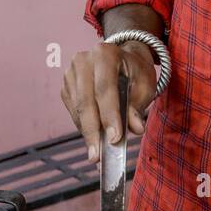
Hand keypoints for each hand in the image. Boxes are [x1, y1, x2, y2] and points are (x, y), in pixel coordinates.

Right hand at [61, 41, 157, 161]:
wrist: (122, 59)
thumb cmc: (135, 72)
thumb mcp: (145, 84)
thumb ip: (138, 106)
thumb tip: (136, 128)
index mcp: (105, 53)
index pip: (105, 88)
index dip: (109, 115)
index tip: (114, 139)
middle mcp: (83, 60)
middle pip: (86, 101)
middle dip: (93, 131)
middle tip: (98, 156)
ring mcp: (70, 73)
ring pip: (77, 109)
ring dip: (87, 133)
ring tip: (96, 154)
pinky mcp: (65, 87)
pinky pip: (73, 112)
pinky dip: (83, 128)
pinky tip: (93, 139)